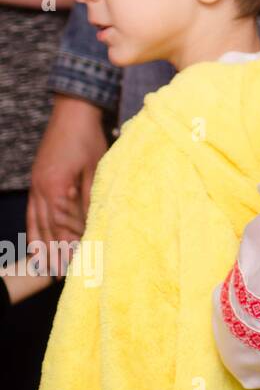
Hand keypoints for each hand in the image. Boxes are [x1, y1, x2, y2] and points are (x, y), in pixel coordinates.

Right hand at [27, 95, 108, 274]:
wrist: (71, 114)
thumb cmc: (88, 139)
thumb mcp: (97, 168)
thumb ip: (93, 197)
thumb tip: (95, 222)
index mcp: (56, 187)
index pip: (63, 224)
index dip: (71, 244)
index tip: (81, 261)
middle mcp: (41, 190)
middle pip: (46, 228)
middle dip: (54, 252)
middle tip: (62, 275)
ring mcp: (35, 186)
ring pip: (35, 223)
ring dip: (42, 246)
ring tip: (47, 268)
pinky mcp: (36, 182)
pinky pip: (32, 212)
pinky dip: (34, 229)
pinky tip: (38, 242)